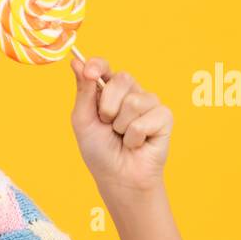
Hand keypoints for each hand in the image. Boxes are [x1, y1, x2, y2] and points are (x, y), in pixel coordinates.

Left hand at [69, 56, 171, 195]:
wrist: (118, 177)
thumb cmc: (99, 151)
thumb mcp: (83, 121)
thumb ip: (83, 91)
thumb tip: (76, 61)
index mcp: (107, 91)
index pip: (104, 66)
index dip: (98, 65)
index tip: (91, 72)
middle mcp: (129, 93)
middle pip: (122, 79)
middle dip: (108, 106)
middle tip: (107, 124)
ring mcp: (148, 103)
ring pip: (134, 101)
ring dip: (122, 126)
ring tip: (123, 137)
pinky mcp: (164, 117)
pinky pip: (147, 118)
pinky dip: (135, 136)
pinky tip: (137, 143)